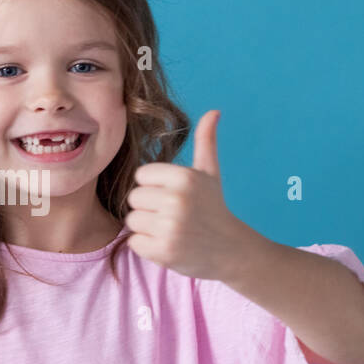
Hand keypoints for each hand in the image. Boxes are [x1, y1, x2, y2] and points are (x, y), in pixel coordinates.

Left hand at [124, 109, 260, 281]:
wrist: (231, 250)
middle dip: (149, 208)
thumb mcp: (210, 173)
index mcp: (184, 177)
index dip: (153, 187)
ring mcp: (170, 227)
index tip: (173, 196)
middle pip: (134, 198)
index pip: (141, 176)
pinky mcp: (164, 251)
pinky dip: (147, 246)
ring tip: (171, 230)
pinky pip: (134, 242)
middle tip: (173, 216)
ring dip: (146, 228)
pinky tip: (168, 245)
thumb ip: (206, 142)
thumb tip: (213, 111)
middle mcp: (177, 200)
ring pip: (132, 220)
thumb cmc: (213, 208)